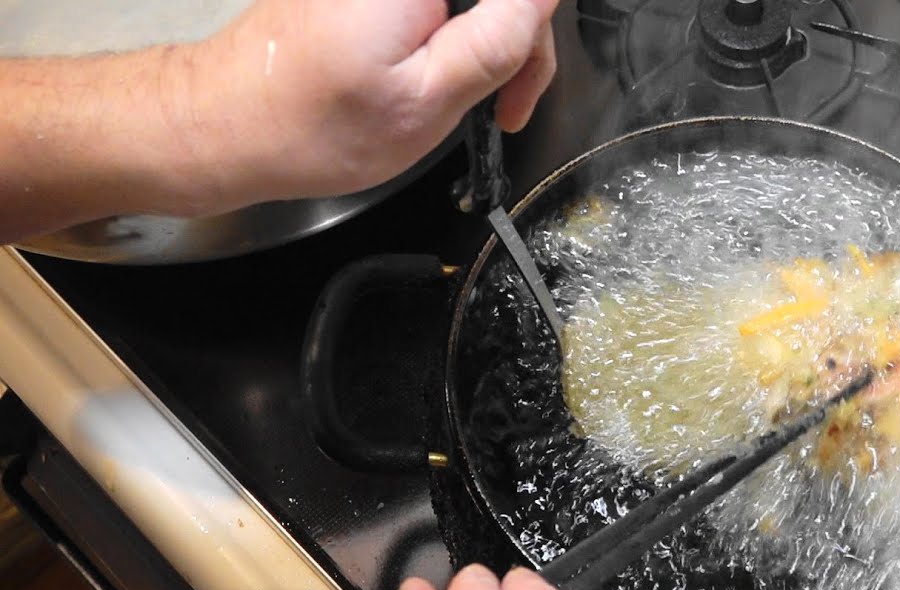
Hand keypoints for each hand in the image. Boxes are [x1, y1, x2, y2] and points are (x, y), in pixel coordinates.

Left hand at [185, 0, 558, 210]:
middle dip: (520, 35)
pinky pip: (442, 3)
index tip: (527, 72)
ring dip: (493, 39)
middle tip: (511, 102)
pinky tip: (445, 77)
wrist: (225, 126)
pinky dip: (456, 35)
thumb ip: (500, 37)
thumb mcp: (429, 97)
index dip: (535, 25)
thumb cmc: (314, 127)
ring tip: (486, 102)